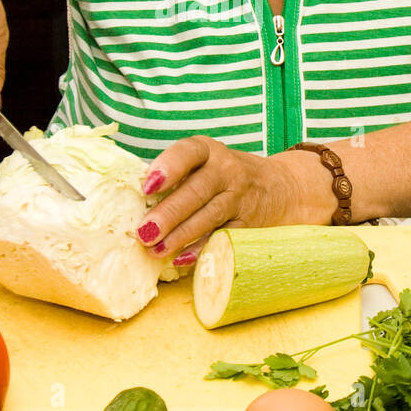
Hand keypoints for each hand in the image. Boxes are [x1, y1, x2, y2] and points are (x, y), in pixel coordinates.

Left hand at [134, 137, 329, 264]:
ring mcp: (240, 197)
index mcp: (208, 151)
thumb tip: (131, 202)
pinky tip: (183, 259)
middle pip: (196, 191)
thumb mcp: (204, 164)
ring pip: (209, 216)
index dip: (168, 167)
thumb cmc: (222, 177)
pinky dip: (202, 249)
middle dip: (168, 213)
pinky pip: (223, 237)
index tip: (147, 185)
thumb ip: (175, 177)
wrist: (280, 188)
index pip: (188, 153)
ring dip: (180, 235)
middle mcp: (226, 170)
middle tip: (143, 231)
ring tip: (155, 249)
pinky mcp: (250, 223)